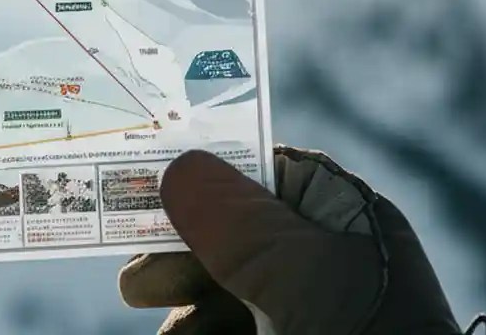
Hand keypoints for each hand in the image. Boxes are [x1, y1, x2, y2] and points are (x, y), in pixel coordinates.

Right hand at [119, 146, 474, 334]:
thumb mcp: (300, 278)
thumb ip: (237, 222)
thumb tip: (180, 167)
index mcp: (346, 220)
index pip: (264, 174)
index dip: (206, 180)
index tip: (150, 188)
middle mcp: (324, 261)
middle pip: (227, 239)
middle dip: (178, 260)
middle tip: (139, 286)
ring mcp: (306, 310)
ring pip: (219, 294)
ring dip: (183, 313)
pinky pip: (230, 327)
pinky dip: (195, 333)